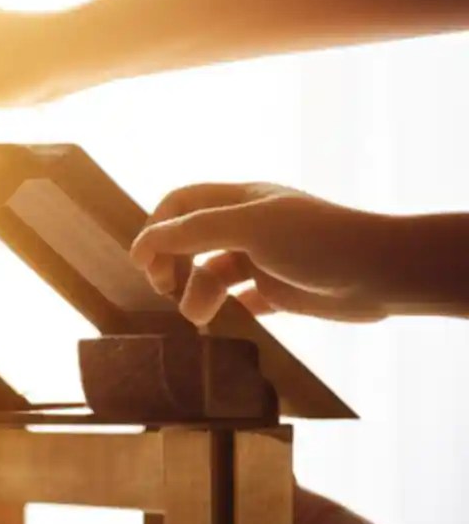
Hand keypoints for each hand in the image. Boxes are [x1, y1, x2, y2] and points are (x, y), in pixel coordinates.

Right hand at [129, 183, 395, 323]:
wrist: (381, 274)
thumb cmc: (317, 241)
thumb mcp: (248, 227)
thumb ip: (193, 232)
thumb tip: (143, 244)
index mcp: (242, 200)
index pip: (182, 203)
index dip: (156, 228)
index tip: (142, 262)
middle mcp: (250, 226)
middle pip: (190, 239)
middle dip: (171, 262)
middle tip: (163, 287)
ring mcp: (264, 259)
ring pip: (211, 274)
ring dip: (197, 294)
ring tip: (199, 317)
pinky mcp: (279, 291)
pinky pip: (239, 301)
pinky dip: (225, 312)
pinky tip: (222, 323)